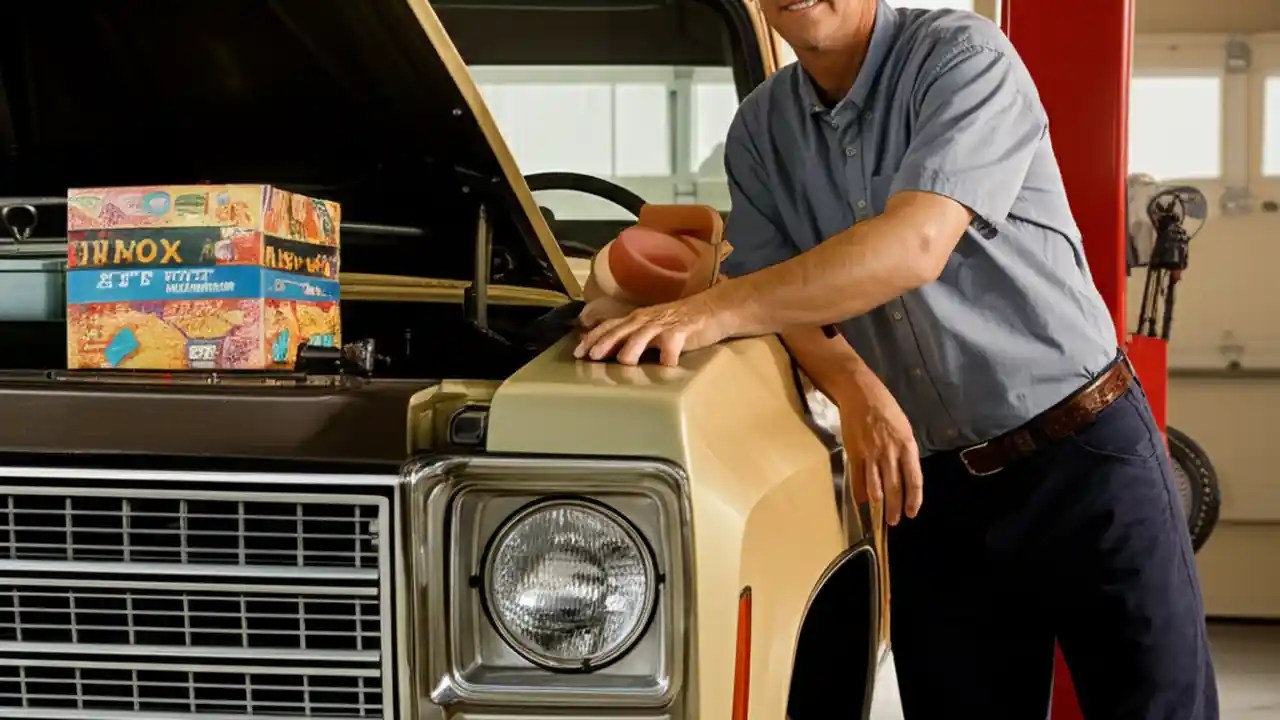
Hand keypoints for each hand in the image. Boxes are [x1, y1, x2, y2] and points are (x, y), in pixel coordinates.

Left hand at [573, 294, 731, 365]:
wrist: (713, 309)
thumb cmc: (680, 322)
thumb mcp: (653, 327)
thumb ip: (635, 338)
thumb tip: (612, 354)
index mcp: (637, 319)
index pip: (609, 326)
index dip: (593, 338)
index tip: (577, 352)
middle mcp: (647, 320)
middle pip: (621, 330)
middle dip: (605, 342)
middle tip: (592, 356)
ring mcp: (664, 324)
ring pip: (643, 335)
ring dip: (633, 347)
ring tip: (624, 361)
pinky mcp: (683, 330)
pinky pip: (674, 345)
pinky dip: (670, 357)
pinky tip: (667, 367)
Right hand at [835, 369, 923, 525]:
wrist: (860, 394)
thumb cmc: (885, 408)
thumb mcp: (903, 428)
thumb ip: (904, 451)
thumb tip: (903, 472)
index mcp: (907, 446)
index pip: (914, 480)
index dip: (913, 499)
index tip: (912, 512)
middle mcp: (890, 453)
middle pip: (895, 488)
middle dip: (895, 508)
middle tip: (894, 521)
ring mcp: (871, 454)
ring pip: (876, 487)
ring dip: (879, 504)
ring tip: (879, 516)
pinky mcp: (854, 452)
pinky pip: (857, 478)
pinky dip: (859, 493)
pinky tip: (862, 501)